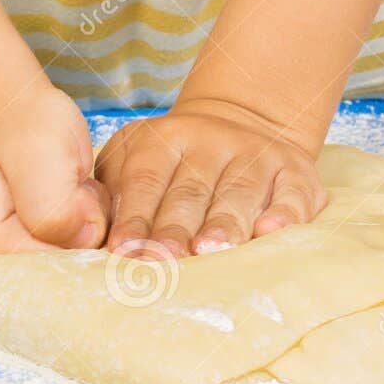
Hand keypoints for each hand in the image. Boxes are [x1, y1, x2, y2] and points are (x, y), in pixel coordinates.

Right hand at [0, 79, 109, 253]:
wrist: (12, 103)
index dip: (82, 235)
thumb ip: (58, 210)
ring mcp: (14, 248)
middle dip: (87, 227)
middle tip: (77, 185)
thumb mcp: (39, 158)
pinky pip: (79, 242)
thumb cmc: (22, 124)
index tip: (78, 192)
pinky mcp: (34, 237)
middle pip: (66, 265)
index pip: (54, 269)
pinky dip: (89, 217)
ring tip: (75, 185)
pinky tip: (77, 193)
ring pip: (79, 253)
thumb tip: (86, 241)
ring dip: (92, 219)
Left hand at [95, 99, 326, 258]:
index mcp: (163, 140)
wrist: (242, 120)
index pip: (146, 180)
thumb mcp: (134, 157)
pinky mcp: (295, 170)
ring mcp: (255, 154)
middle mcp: (210, 142)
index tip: (124, 253)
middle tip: (163, 262)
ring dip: (225, 224)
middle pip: (191, 191)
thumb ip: (111, 192)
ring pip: (239, 192)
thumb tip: (88, 237)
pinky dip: (284, 213)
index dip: (135, 217)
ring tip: (211, 252)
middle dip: (175, 229)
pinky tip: (270, 231)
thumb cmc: (174, 163)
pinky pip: (292, 192)